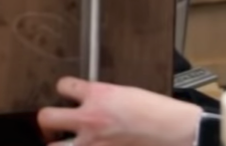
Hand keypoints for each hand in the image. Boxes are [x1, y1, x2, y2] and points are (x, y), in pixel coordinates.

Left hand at [37, 77, 200, 145]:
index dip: (64, 89)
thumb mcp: (126, 94)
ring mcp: (94, 144)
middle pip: (46, 118)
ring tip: (64, 144)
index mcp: (98, 94)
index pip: (62, 85)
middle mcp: (90, 118)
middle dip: (47, 121)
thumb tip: (88, 103)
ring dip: (58, 145)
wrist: (179, 133)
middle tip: (54, 125)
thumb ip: (102, 98)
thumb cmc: (159, 112)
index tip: (67, 94)